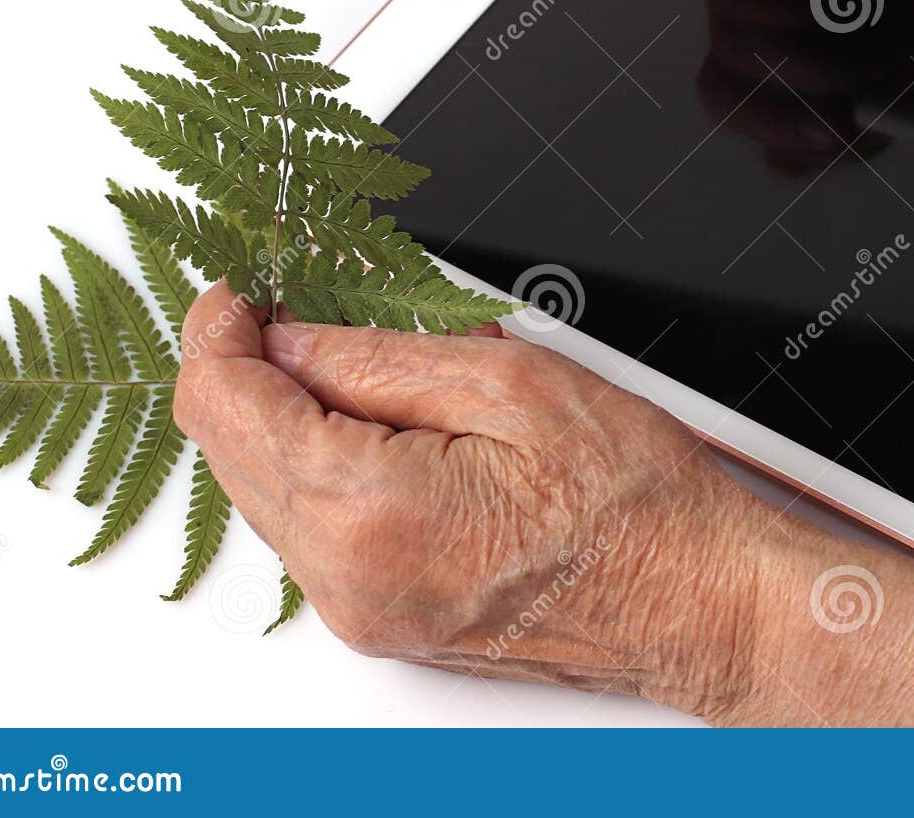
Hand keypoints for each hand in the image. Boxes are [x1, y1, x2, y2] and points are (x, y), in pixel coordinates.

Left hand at [173, 282, 772, 716]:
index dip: (217, 333)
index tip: (236, 291)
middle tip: (297, 306)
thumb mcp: (509, 384)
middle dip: (249, 371)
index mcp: (369, 514)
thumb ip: (376, 358)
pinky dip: (321, 467)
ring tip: (358, 361)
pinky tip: (379, 424)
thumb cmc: (635, 502)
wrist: (697, 600)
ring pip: (267, 494)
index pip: (225, 410)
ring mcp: (363, 613)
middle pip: (230, 456)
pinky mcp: (385, 622)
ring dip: (285, 419)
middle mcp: (348, 582)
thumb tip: (291, 337)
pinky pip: (313, 531)